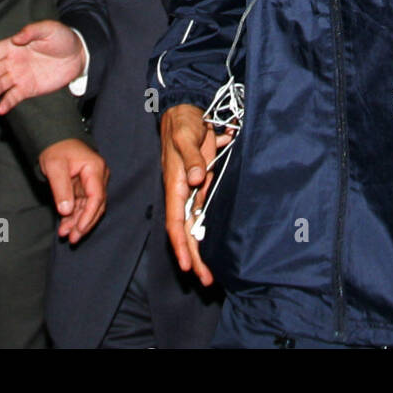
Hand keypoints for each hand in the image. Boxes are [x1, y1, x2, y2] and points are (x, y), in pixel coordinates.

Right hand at [0, 20, 84, 114]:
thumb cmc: (62, 38)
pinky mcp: (28, 88)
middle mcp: (12, 62)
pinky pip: (14, 96)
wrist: (78, 55)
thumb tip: (16, 38)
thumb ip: (31, 31)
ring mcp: (19, 76)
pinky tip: (0, 110)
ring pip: (0, 85)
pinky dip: (6, 102)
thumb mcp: (48, 29)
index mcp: (13, 46)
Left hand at [38, 138, 107, 243]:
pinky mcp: (84, 187)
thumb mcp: (55, 167)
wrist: (53, 139)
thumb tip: (66, 211)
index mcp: (95, 169)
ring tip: (65, 234)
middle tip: (73, 238)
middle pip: (96, 205)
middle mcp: (98, 176)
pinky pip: (81, 205)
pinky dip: (73, 215)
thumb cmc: (55, 149)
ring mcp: (91, 182)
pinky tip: (65, 226)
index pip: (97, 196)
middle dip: (84, 223)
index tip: (80, 229)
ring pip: (88, 207)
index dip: (89, 215)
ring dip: (77, 222)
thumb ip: (61, 189)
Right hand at [160, 104, 228, 287]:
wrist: (187, 111)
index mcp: (175, 185)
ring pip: (196, 227)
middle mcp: (182, 193)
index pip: (177, 222)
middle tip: (206, 281)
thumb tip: (196, 180)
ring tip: (211, 272)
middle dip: (194, 257)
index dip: (181, 245)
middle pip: (187, 232)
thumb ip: (191, 158)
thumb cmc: (183, 123)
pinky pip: (204, 213)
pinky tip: (216, 245)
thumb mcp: (185, 137)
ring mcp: (192, 190)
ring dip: (202, 249)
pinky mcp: (201, 184)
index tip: (187, 266)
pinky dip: (209, 231)